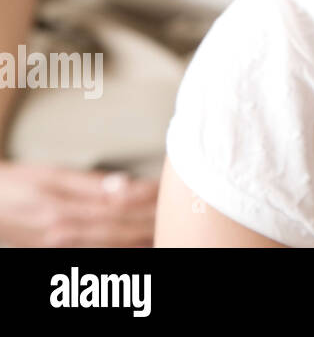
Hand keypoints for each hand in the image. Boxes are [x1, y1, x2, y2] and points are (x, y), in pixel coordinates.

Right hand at [0, 161, 157, 246]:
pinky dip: (122, 249)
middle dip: (151, 222)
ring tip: (166, 228)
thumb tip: (125, 186)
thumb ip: (91, 184)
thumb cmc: (15, 183)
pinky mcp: (57, 255)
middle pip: (120, 231)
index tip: (170, 191)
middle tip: (179, 212)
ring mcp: (60, 249)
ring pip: (112, 247)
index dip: (148, 201)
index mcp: (65, 212)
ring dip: (141, 239)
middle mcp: (64, 235)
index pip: (119, 208)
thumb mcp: (51, 175)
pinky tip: (140, 243)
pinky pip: (97, 255)